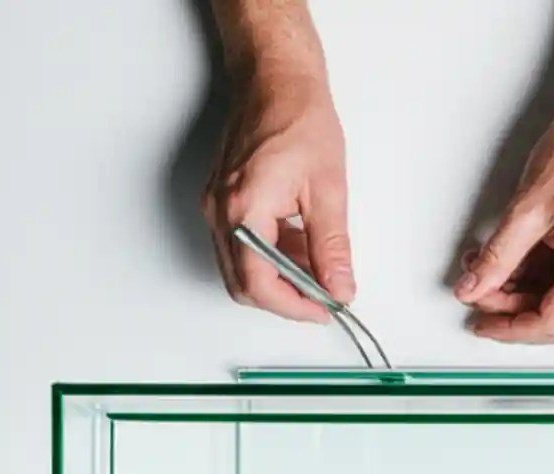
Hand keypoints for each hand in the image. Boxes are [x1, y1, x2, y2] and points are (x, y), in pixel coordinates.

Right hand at [201, 74, 352, 322]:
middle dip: (285, 298)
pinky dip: (270, 255)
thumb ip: (331, 247)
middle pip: (243, 284)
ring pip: (240, 267)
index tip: (325, 310)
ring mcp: (215, 206)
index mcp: (245, 209)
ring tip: (320, 266)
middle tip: (324, 297)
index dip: (294, 307)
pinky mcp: (220, 200)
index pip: (259, 284)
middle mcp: (220, 212)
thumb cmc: (299, 120)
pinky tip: (301, 244)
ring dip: (279, 277)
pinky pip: (240, 245)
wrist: (275, 82)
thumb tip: (338, 287)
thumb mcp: (328, 190)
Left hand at [454, 119, 553, 343]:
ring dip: (521, 292)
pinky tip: (509, 258)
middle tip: (478, 291)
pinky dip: (536, 277)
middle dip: (514, 311)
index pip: (553, 322)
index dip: (512, 329)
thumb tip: (473, 288)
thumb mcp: (527, 209)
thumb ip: (498, 257)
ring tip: (486, 267)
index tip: (480, 322)